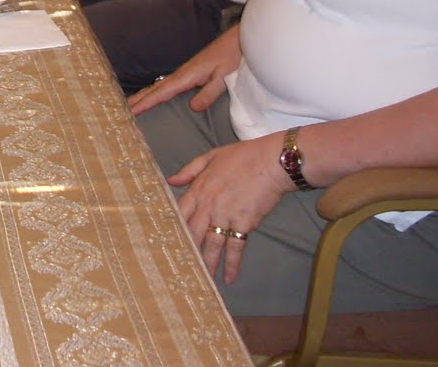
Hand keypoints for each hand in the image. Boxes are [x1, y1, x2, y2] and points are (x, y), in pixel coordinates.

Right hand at [127, 25, 241, 116]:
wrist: (238, 40)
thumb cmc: (232, 57)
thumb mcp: (224, 77)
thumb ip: (209, 93)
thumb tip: (193, 107)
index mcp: (187, 76)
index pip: (162, 92)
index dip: (145, 103)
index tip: (130, 111)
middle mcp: (181, 74)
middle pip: (154, 89)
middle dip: (138, 99)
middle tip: (121, 110)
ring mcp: (184, 73)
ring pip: (158, 86)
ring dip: (144, 95)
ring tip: (130, 105)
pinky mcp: (189, 73)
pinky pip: (166, 85)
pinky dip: (155, 91)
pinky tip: (154, 95)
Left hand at [169, 133, 290, 284]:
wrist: (271, 162)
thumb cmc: (243, 157)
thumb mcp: (211, 157)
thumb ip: (190, 170)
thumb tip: (171, 180)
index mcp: (198, 189)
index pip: (180, 213)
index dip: (173, 228)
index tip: (166, 242)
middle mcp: (208, 205)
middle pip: (193, 233)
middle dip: (188, 251)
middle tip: (182, 268)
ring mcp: (225, 216)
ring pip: (211, 244)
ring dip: (207, 263)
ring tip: (203, 280)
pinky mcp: (244, 224)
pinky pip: (235, 248)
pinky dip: (232, 264)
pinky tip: (230, 278)